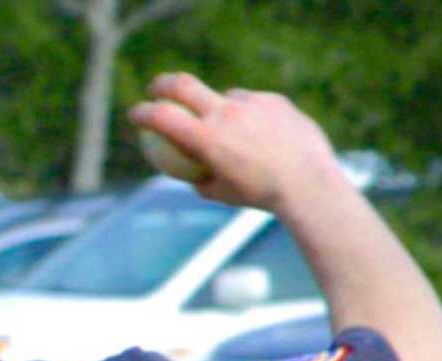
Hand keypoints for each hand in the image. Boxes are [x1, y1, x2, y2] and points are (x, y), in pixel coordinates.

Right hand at [128, 73, 342, 215]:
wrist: (306, 182)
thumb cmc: (260, 195)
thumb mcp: (221, 194)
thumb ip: (200, 178)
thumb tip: (187, 171)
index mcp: (206, 140)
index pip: (162, 117)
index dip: (143, 113)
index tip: (135, 114)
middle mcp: (224, 114)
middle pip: (183, 85)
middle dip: (162, 84)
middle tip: (155, 89)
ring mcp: (249, 102)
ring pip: (223, 98)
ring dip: (219, 111)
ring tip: (240, 141)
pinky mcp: (271, 99)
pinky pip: (251, 103)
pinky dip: (248, 117)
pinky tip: (264, 138)